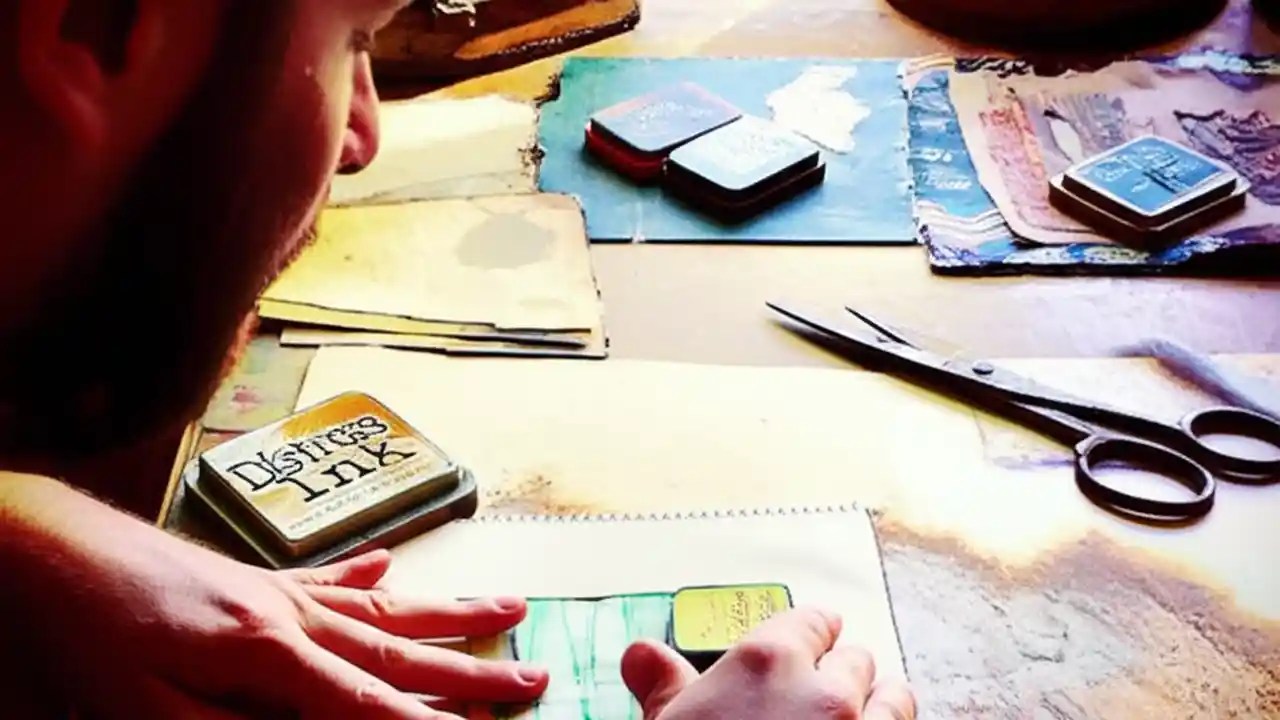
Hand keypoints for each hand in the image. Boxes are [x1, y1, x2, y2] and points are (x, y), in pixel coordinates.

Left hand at [0, 475, 547, 718]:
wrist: (45, 549)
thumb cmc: (91, 638)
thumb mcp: (151, 712)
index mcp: (270, 654)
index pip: (371, 703)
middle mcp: (290, 615)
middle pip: (397, 648)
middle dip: (470, 668)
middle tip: (536, 674)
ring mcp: (275, 590)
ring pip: (380, 606)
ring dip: (445, 613)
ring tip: (507, 605)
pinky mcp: (250, 578)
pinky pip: (326, 578)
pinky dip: (367, 575)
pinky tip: (391, 564)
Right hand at [622, 607, 915, 719]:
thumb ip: (666, 685)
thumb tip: (643, 656)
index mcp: (765, 662)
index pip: (811, 621)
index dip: (808, 634)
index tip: (808, 641)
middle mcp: (822, 688)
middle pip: (853, 658)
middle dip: (836, 676)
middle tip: (814, 699)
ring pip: (892, 694)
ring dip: (878, 701)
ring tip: (856, 717)